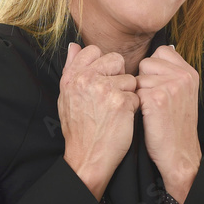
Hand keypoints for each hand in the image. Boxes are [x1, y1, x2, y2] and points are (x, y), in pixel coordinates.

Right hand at [59, 43, 138, 200]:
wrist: (87, 157)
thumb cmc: (79, 129)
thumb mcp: (67, 97)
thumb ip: (71, 69)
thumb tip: (74, 46)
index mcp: (72, 76)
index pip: (93, 51)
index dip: (104, 65)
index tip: (103, 79)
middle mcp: (86, 79)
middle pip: (116, 60)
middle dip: (119, 77)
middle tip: (111, 97)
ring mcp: (104, 89)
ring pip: (130, 79)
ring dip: (127, 94)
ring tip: (115, 111)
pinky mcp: (121, 102)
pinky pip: (137, 96)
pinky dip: (133, 109)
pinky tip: (122, 120)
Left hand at [136, 45, 201, 203]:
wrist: (179, 155)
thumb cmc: (175, 126)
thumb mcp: (182, 94)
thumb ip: (171, 74)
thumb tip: (153, 57)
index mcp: (190, 72)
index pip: (161, 51)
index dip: (153, 69)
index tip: (157, 86)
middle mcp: (183, 75)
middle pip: (146, 63)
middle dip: (144, 81)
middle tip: (156, 102)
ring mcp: (171, 85)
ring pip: (137, 78)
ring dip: (139, 94)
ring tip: (152, 111)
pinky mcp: (157, 98)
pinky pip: (134, 92)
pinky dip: (136, 105)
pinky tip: (147, 117)